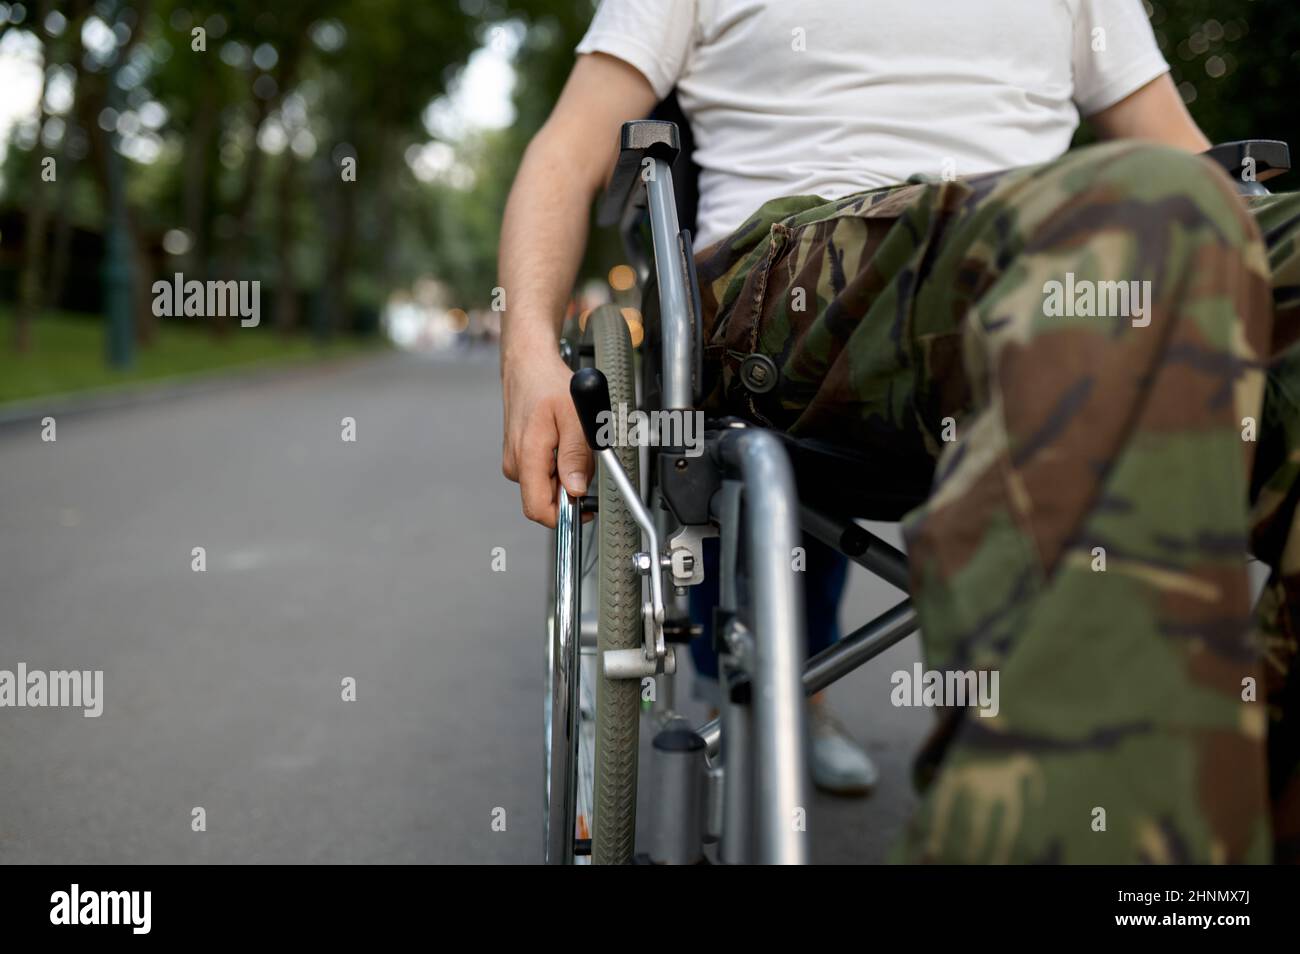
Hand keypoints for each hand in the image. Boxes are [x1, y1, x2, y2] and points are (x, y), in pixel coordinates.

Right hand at [501, 351, 592, 527]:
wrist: (528, 365)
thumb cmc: (548, 384)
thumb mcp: (575, 417)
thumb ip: (575, 456)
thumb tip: (576, 490)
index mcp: (527, 456)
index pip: (538, 509)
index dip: (565, 516)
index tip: (585, 508)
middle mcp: (515, 464)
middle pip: (546, 499)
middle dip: (570, 487)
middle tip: (584, 456)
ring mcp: (514, 461)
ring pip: (546, 486)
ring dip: (566, 473)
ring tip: (572, 440)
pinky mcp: (518, 456)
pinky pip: (542, 473)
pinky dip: (558, 463)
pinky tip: (562, 439)